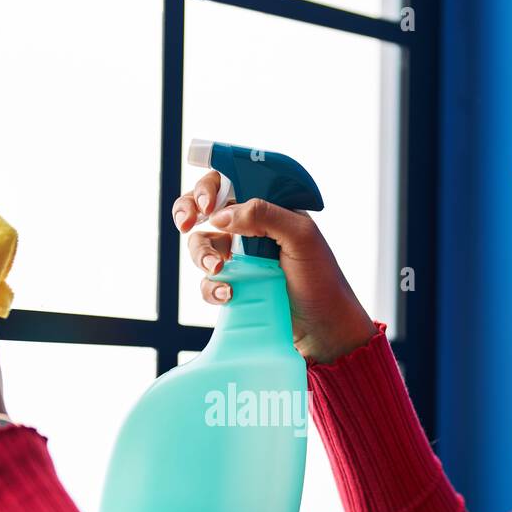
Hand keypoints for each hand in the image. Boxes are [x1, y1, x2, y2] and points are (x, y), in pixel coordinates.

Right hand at [174, 172, 377, 364]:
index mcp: (269, 208)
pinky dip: (212, 287)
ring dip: (201, 254)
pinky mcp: (235, 286)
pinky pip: (209, 282)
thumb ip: (265, 216)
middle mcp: (251, 229)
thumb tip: (221, 215)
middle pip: (206, 209)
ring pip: (202, 245)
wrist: (324, 329)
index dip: (210, 187)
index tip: (206, 205)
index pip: (231, 182)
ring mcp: (241, 258)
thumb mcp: (301, 238)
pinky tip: (229, 294)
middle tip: (187, 224)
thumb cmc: (321, 280)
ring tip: (218, 268)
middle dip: (188, 211)